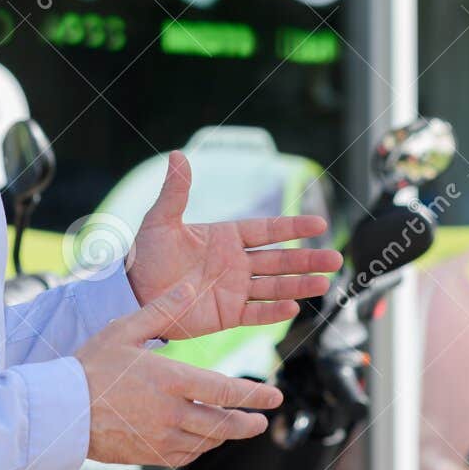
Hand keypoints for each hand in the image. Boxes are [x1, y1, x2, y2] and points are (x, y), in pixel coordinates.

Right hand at [74, 282, 283, 465]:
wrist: (60, 410)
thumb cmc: (90, 366)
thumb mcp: (126, 329)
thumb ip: (162, 310)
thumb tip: (191, 287)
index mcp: (170, 380)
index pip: (225, 391)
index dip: (254, 395)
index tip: (274, 397)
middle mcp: (170, 413)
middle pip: (222, 423)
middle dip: (248, 423)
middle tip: (263, 421)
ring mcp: (159, 437)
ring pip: (205, 442)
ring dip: (225, 435)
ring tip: (237, 428)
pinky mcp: (147, 454)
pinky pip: (184, 455)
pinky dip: (200, 448)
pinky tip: (203, 441)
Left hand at [125, 151, 342, 339]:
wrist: (132, 294)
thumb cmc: (145, 255)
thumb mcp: (160, 221)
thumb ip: (175, 192)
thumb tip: (176, 155)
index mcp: (226, 238)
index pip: (267, 231)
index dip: (293, 228)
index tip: (319, 224)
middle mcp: (236, 263)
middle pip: (280, 260)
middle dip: (308, 260)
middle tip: (336, 259)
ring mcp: (234, 289)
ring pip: (274, 287)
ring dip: (299, 285)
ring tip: (324, 284)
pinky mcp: (227, 314)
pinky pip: (255, 313)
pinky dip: (273, 312)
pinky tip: (293, 308)